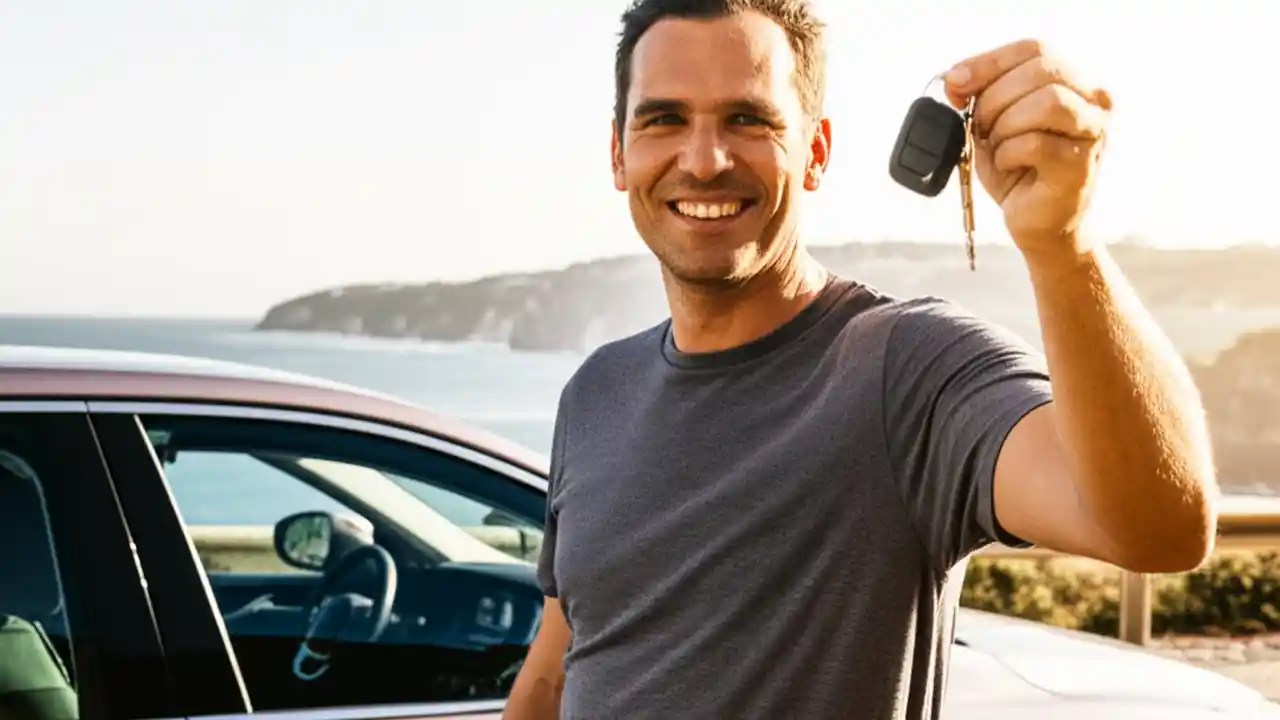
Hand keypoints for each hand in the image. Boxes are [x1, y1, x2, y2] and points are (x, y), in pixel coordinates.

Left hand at [943, 39, 1111, 261]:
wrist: (1038, 225)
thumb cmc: (1018, 171)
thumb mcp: (991, 125)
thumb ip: (977, 96)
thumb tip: (953, 78)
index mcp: (1074, 82)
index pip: (1032, 50)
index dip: (988, 62)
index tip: (955, 83)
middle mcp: (1094, 101)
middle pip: (1040, 70)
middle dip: (994, 98)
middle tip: (980, 127)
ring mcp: (1094, 132)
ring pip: (1046, 102)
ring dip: (1005, 125)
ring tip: (998, 147)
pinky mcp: (1082, 165)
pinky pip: (1036, 143)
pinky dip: (1008, 154)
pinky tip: (1008, 166)